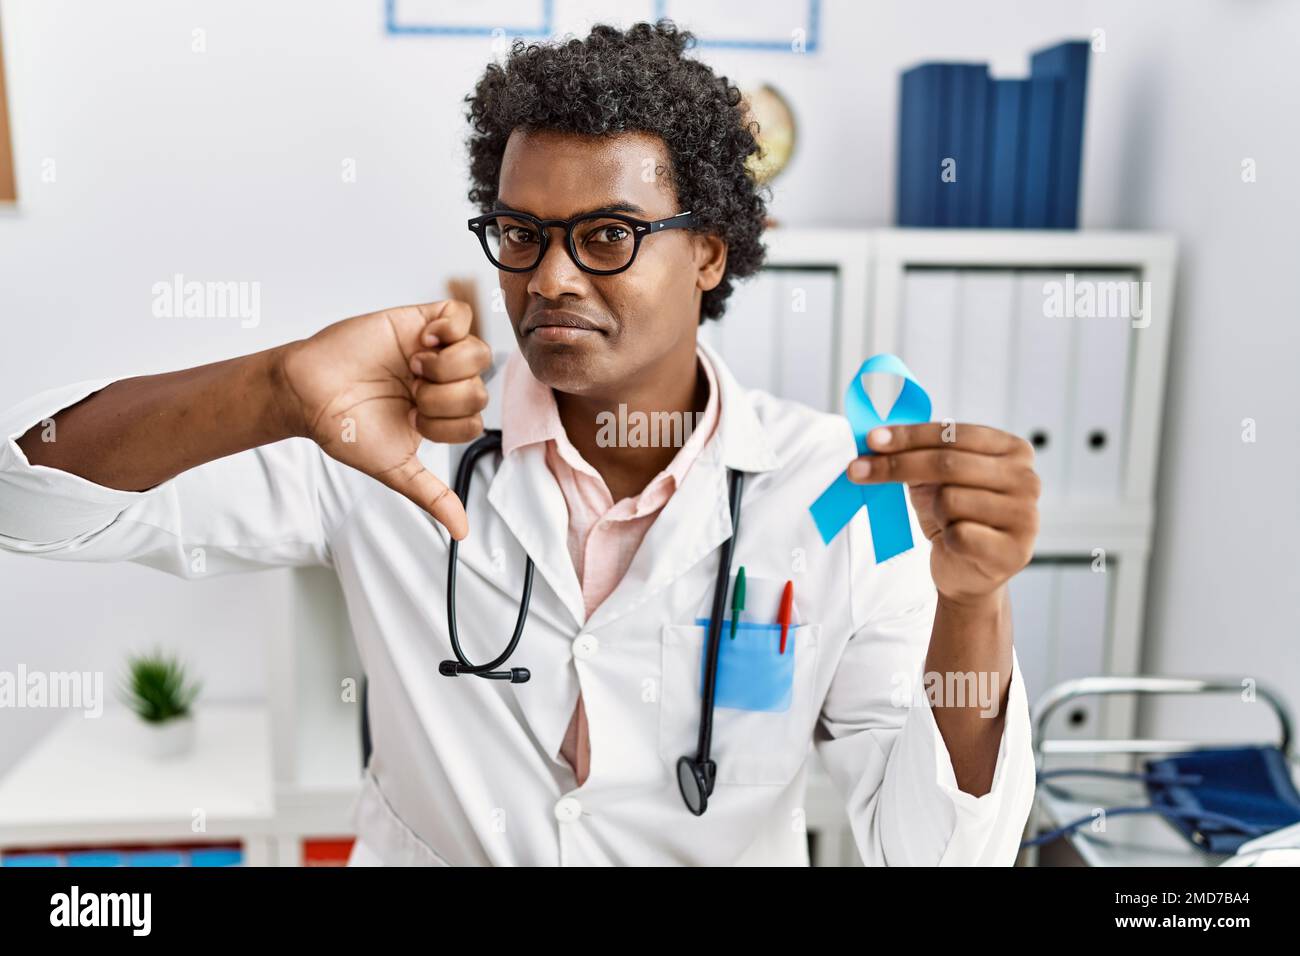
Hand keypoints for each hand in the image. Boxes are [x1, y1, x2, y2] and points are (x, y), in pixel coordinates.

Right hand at [276, 301, 490, 539]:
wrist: (306, 392)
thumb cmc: (345, 429)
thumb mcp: (394, 468)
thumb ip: (431, 495)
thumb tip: (462, 532)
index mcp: (441, 415)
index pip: (475, 420)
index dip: (448, 424)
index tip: (413, 420)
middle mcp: (443, 382)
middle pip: (481, 388)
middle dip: (444, 398)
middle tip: (410, 393)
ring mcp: (434, 350)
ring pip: (478, 351)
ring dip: (448, 366)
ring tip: (414, 366)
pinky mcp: (420, 319)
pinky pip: (461, 314)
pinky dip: (449, 330)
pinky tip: (424, 342)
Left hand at [847, 423, 1039, 607]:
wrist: (969, 574)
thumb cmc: (954, 518)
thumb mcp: (936, 479)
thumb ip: (917, 454)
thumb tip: (875, 439)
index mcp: (1013, 450)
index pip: (953, 434)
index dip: (909, 435)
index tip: (871, 439)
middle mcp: (1027, 479)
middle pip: (947, 463)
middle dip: (895, 465)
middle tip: (856, 470)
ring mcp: (1025, 515)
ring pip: (950, 499)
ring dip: (934, 511)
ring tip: (944, 521)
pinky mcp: (1013, 551)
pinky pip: (959, 534)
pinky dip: (946, 536)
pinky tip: (953, 541)